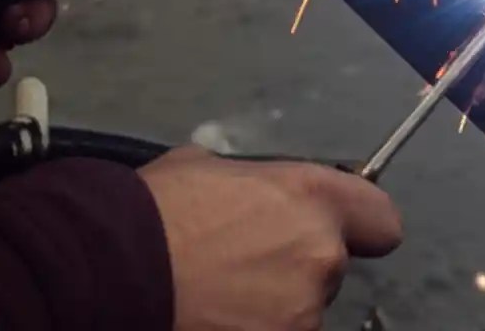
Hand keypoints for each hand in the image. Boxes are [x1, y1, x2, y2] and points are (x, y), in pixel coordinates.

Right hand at [138, 147, 402, 330]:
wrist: (104, 271)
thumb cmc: (151, 210)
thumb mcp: (204, 169)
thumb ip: (249, 184)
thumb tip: (247, 193)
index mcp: (312, 199)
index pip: (380, 221)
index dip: (359, 226)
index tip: (333, 232)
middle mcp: (320, 257)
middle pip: (328, 268)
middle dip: (292, 268)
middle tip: (235, 266)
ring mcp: (300, 315)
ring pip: (298, 311)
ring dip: (268, 306)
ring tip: (210, 297)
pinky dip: (247, 328)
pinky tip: (205, 317)